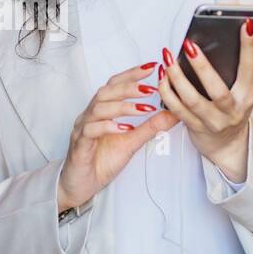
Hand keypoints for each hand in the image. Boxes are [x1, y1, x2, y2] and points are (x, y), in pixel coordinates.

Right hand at [56, 62, 178, 211]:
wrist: (80, 186)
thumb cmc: (101, 161)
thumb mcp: (131, 142)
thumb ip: (150, 127)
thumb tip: (173, 113)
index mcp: (101, 112)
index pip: (114, 85)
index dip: (131, 74)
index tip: (152, 67)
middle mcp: (89, 116)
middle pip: (106, 92)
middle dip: (129, 87)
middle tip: (151, 87)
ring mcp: (82, 129)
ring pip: (99, 109)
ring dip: (123, 106)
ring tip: (144, 108)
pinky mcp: (79, 145)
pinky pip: (91, 131)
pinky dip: (108, 127)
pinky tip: (124, 128)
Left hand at [155, 19, 252, 182]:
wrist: (227, 146)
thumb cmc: (232, 110)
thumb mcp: (244, 90)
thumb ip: (245, 66)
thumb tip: (252, 38)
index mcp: (247, 96)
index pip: (250, 69)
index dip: (249, 48)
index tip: (245, 25)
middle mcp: (232, 111)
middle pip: (218, 91)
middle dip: (202, 67)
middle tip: (188, 45)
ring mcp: (213, 122)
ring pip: (192, 101)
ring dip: (177, 79)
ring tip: (168, 60)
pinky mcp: (195, 128)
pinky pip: (177, 110)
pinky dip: (167, 92)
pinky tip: (161, 77)